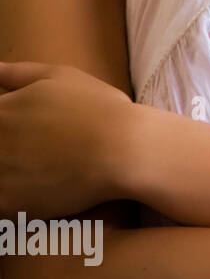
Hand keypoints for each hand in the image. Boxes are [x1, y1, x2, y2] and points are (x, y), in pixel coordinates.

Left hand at [0, 61, 134, 217]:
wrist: (126, 150)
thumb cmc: (99, 109)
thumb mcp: (61, 77)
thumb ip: (18, 73)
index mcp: (0, 112)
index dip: (7, 129)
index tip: (23, 133)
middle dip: (7, 151)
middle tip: (41, 153)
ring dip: (10, 175)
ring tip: (42, 172)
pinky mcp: (9, 204)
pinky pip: (2, 204)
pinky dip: (16, 201)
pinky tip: (42, 193)